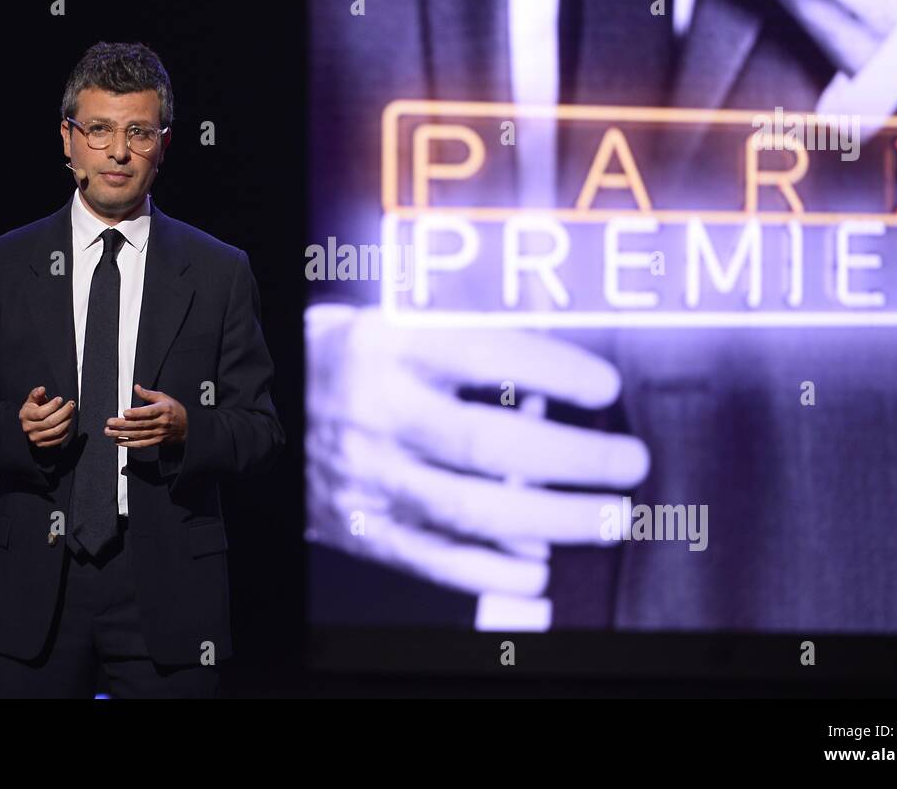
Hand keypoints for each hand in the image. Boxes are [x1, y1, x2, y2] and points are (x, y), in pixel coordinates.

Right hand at [19, 386, 74, 447]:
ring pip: (56, 431)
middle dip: (64, 412)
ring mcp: (36, 438)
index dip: (52, 406)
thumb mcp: (32, 400)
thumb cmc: (34, 409)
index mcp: (25, 416)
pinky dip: (66, 430)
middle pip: (50, 422)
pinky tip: (67, 422)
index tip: (60, 399)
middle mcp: (29, 428)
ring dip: (67, 421)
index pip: (40, 413)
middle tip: (71, 404)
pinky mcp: (43, 444)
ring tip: (71, 412)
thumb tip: (42, 389)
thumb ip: (36, 394)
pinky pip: (58, 439)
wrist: (31, 425)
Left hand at [106, 384, 187, 447]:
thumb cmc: (174, 410)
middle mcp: (161, 422)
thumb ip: (148, 394)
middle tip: (109, 422)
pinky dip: (129, 444)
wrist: (187, 427)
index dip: (136, 413)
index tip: (125, 412)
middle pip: (139, 424)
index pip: (148, 412)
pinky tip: (118, 441)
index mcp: (163, 410)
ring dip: (122, 434)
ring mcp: (158, 434)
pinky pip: (141, 444)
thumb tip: (136, 387)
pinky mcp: (156, 442)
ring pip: (138, 435)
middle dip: (122, 424)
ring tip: (109, 432)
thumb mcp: (164, 398)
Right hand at [306, 304, 648, 602]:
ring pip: (467, 508)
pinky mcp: (358, 525)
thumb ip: (465, 346)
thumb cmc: (350, 360)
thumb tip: (552, 390)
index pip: (482, 355)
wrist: (267, 407)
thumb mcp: (394, 327)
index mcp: (384, 347)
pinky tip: (537, 567)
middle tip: (628, 462)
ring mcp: (365, 474)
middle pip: (484, 442)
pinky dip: (492, 569)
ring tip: (607, 517)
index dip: (554, 370)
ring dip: (551, 519)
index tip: (606, 386)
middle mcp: (374, 410)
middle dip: (572, 458)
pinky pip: (433, 556)